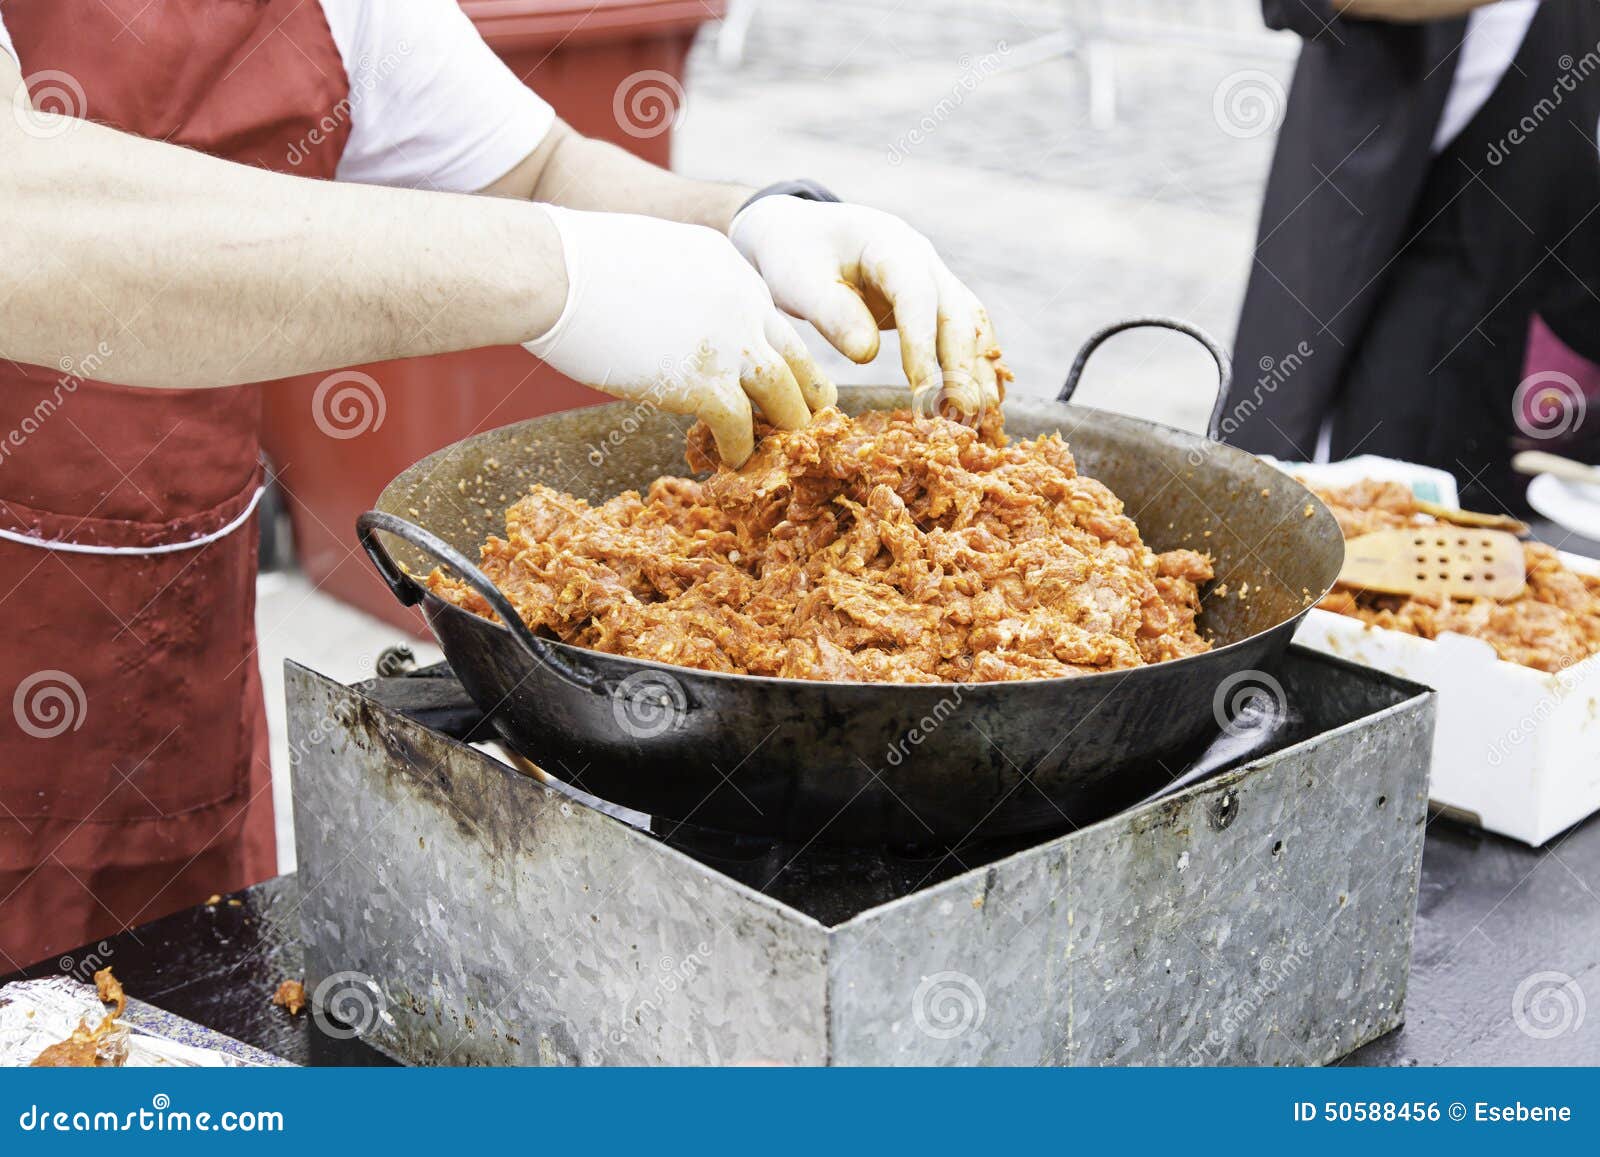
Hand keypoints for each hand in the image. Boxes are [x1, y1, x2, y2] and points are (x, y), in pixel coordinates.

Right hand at [525, 207, 834, 465]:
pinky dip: (740, 449)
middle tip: (804, 419)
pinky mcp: (703, 382)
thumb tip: (670, 316)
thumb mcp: (652, 256)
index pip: (772, 319)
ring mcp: (729, 343)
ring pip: (783, 395)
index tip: (776, 377)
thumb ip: (679, 285)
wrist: (554, 269)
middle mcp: (743, 302)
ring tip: (778, 450)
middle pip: (795, 355)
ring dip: (784, 427)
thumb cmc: (576, 260)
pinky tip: (731, 462)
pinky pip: (741, 427)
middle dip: (804, 391)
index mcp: (730, 267)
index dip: (775, 354)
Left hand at [729, 197, 1003, 416]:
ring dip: (978, 369)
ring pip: (970, 324)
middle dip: (963, 364)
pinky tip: (979, 400)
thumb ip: (831, 313)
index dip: (922, 344)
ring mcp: (934, 280)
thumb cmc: (795, 256)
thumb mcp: (800, 281)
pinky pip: (964, 333)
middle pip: (956, 312)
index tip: (924, 390)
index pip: (916, 296)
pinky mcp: (933, 304)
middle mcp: (923, 260)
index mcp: (890, 244)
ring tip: (983, 415)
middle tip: (964, 411)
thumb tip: (867, 355)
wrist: (800, 235)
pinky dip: (974, 366)